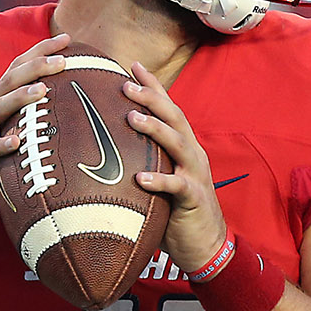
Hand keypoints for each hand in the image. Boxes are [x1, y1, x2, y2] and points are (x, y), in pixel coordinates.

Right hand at [0, 35, 69, 216]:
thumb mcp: (5, 130)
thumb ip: (27, 118)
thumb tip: (67, 109)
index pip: (18, 68)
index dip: (40, 51)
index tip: (66, 39)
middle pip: (10, 80)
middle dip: (36, 67)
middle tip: (63, 60)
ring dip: (20, 98)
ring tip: (42, 91)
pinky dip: (0, 144)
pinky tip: (15, 143)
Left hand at [124, 63, 227, 272]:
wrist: (205, 245)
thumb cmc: (175, 210)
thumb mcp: (161, 178)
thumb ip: (143, 159)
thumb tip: (105, 146)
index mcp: (184, 146)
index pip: (169, 109)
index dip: (153, 86)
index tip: (133, 66)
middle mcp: (192, 154)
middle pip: (174, 118)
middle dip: (151, 98)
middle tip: (125, 85)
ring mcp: (195, 174)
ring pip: (177, 144)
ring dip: (154, 129)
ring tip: (132, 118)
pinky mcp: (194, 198)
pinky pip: (177, 186)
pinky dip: (159, 180)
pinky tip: (141, 178)